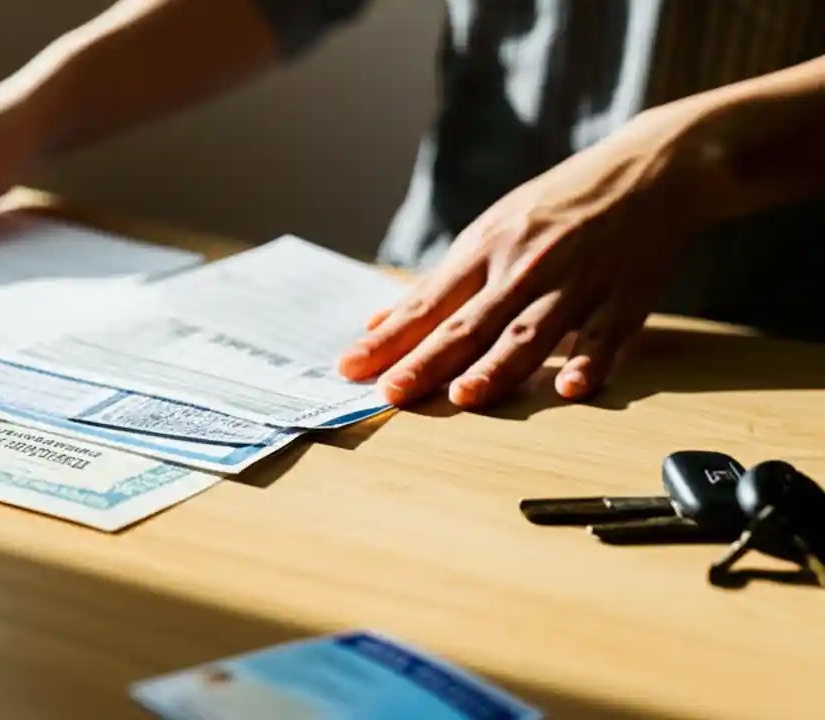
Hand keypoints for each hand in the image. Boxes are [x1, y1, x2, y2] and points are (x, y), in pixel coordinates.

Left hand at [338, 106, 721, 408]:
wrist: (651, 168)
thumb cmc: (559, 206)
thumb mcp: (493, 230)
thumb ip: (439, 285)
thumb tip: (377, 323)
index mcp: (487, 248)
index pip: (428, 304)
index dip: (389, 339)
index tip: (350, 367)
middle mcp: (526, 265)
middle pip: (469, 323)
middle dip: (427, 360)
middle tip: (390, 392)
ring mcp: (577, 281)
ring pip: (531, 331)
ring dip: (497, 365)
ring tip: (464, 396)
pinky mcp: (627, 296)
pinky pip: (606, 334)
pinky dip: (590, 360)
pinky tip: (570, 388)